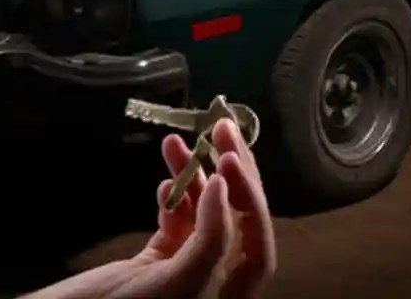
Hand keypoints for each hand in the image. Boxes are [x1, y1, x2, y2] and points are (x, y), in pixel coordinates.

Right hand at [24, 118, 275, 298]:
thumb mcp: (173, 286)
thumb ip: (207, 241)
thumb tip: (224, 184)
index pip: (256, 247)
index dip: (250, 202)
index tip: (228, 159)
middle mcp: (211, 290)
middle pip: (236, 227)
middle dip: (232, 176)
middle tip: (219, 127)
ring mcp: (183, 277)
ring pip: (203, 218)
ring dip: (194, 177)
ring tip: (176, 141)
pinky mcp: (154, 268)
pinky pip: (174, 225)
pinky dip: (172, 200)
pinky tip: (162, 182)